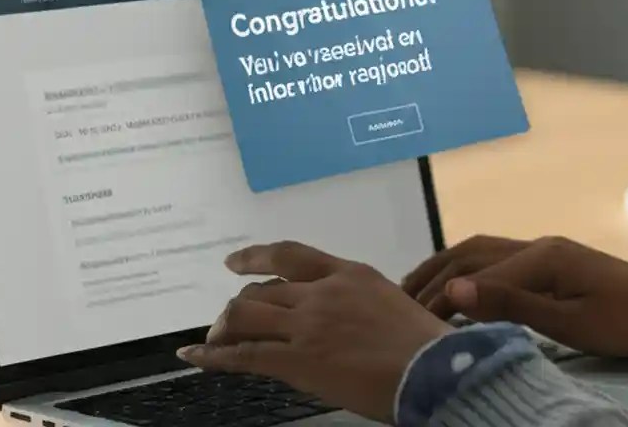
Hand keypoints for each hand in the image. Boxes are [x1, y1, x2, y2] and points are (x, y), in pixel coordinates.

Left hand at [177, 241, 452, 423]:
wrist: (433, 371)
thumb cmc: (424, 345)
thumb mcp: (392, 303)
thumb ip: (359, 301)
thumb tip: (340, 315)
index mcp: (349, 274)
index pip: (291, 256)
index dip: (257, 257)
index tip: (235, 262)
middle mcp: (322, 292)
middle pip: (262, 290)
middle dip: (239, 305)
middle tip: (228, 321)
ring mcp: (307, 325)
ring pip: (247, 315)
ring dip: (225, 327)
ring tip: (214, 338)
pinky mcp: (297, 360)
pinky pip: (244, 354)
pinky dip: (213, 354)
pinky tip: (194, 355)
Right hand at [403, 235, 627, 357]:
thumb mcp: (570, 322)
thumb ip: (511, 305)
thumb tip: (456, 292)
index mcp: (541, 256)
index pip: (472, 276)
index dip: (438, 299)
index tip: (409, 322)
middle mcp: (538, 245)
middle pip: (468, 253)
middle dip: (430, 275)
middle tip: (396, 301)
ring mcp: (546, 251)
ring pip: (481, 252)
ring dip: (446, 268)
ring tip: (414, 289)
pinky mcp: (554, 262)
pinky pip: (498, 260)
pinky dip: (469, 272)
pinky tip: (460, 289)